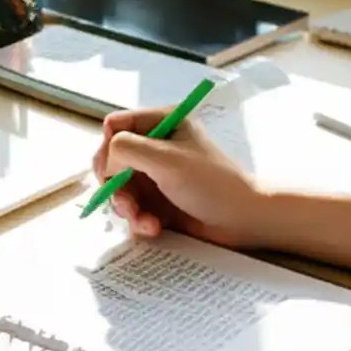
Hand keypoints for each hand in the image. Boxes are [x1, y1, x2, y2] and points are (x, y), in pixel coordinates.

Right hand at [92, 107, 268, 247]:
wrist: (244, 219)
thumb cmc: (212, 183)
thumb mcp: (167, 159)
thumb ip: (127, 149)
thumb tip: (107, 160)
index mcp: (162, 123)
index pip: (115, 126)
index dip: (108, 148)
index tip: (112, 171)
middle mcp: (156, 146)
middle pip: (112, 159)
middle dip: (114, 184)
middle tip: (125, 201)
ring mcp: (157, 174)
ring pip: (119, 188)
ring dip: (127, 207)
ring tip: (144, 220)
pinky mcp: (159, 200)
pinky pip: (133, 208)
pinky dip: (139, 220)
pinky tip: (154, 227)